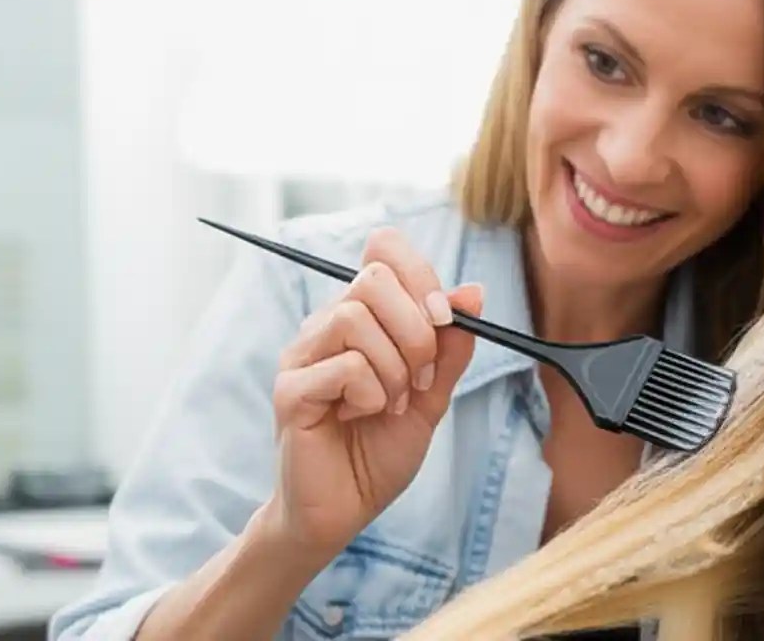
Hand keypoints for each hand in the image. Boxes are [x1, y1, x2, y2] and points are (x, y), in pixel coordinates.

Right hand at [264, 227, 482, 555]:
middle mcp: (325, 326)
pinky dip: (371, 394)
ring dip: (393, 367)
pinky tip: (361, 418)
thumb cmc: (378, 454)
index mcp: (360, 318)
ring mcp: (302, 356)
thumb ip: (449, 347)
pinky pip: (344, 366)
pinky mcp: (290, 391)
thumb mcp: (430, 396)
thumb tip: (474, 291)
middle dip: (415, 331)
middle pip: (373, 279)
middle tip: (419, 380)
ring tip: (391, 405)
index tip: (444, 320)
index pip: (383, 251)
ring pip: (354, 317)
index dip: (422, 276)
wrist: (344, 512)